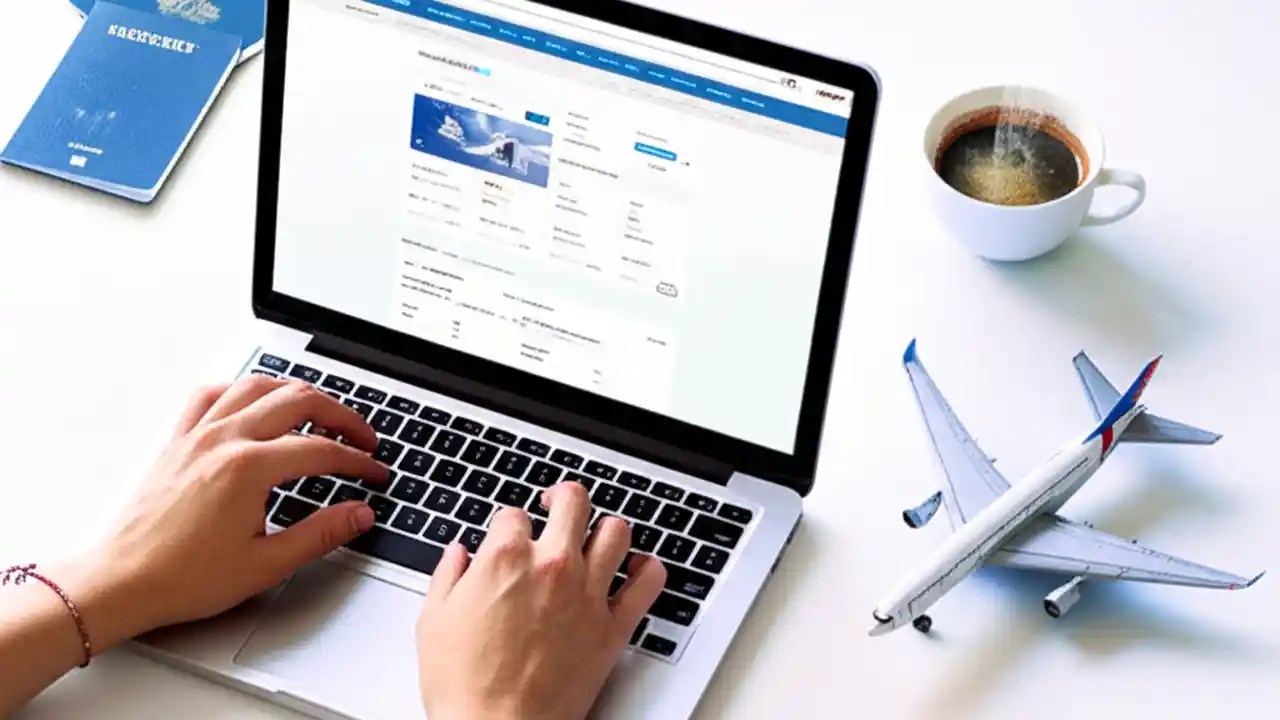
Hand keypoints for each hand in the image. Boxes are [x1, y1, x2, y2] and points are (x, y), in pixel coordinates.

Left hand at [60, 376, 390, 650]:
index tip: (374, 472)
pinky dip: (241, 391)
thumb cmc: (181, 577)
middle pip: (298, 400)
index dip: (358, 460)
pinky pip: (212, 395)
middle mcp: (223, 440)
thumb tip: (359, 514)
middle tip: (362, 437)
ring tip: (320, 412)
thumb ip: (320, 534)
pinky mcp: (178, 441)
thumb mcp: (265, 564)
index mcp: (248, 468)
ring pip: (258, 385)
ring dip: (297, 393)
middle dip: (341, 415)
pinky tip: (254, 404)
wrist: (120, 583)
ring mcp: (197, 435)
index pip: (322, 450)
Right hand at [417, 482, 666, 719]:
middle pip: (573, 502)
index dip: (508, 524)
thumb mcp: (434, 621)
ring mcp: (587, 594)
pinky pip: (648, 584)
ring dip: (605, 528)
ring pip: (616, 532)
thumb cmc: (465, 686)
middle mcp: (552, 567)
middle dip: (563, 498)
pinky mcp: (612, 627)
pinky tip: (638, 568)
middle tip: (557, 505)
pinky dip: (649, 570)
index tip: (507, 537)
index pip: (514, 514)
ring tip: (595, 535)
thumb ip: (448, 577)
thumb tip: (457, 555)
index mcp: (505, 559)